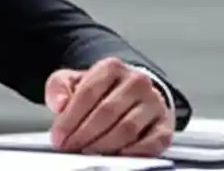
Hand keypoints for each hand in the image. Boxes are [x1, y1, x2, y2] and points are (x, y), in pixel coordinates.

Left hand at [45, 57, 172, 156]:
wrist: (132, 94)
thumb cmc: (101, 91)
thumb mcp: (74, 81)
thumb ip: (59, 88)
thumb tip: (59, 103)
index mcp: (112, 67)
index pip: (88, 93)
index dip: (70, 118)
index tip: (58, 136)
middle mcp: (137, 81)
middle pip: (106, 112)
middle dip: (84, 134)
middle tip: (70, 148)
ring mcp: (153, 102)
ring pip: (126, 129)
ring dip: (103, 146)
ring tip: (88, 152)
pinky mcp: (164, 124)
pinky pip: (151, 142)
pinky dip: (134, 152)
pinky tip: (117, 155)